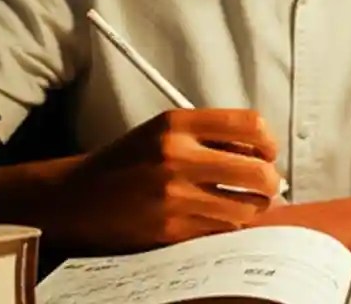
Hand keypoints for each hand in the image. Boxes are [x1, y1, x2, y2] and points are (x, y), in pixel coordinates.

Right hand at [60, 109, 283, 252]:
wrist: (80, 197)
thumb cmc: (129, 161)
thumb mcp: (163, 131)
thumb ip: (209, 135)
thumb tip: (262, 153)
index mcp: (176, 123)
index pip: (249, 124)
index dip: (269, 142)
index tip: (267, 152)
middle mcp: (176, 155)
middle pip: (257, 171)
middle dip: (270, 181)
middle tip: (266, 184)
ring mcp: (174, 195)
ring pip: (246, 206)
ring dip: (253, 207)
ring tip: (243, 202)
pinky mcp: (171, 228)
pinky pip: (222, 228)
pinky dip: (228, 224)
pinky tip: (218, 216)